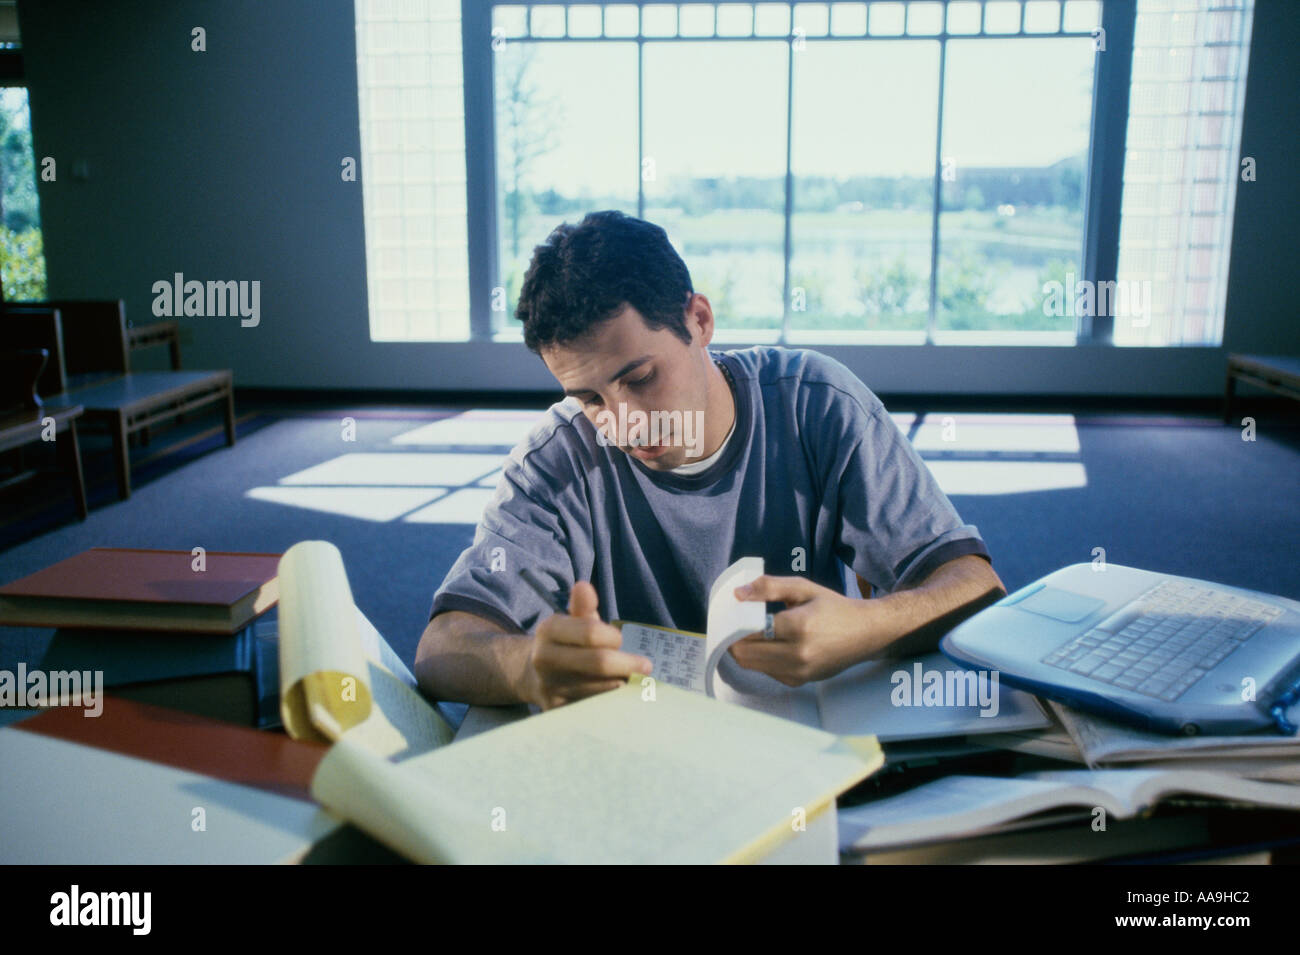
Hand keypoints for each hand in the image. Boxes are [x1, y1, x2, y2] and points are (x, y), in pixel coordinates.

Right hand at [521, 581, 652, 710]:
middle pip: (598, 662)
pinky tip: (617, 696)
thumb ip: (583, 607)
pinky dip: (611, 701)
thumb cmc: (565, 644)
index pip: (591, 631)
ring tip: (628, 678)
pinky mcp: (557, 711)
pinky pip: (595, 707)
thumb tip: (583, 586)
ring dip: (621, 683)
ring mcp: (549, 687)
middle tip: (646, 666)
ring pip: (600, 687)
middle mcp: (544, 659)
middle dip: (628, 663)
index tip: (620, 639)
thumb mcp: (572, 622)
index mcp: (548, 630)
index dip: (613, 637)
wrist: (533, 676)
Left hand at [729, 575, 883, 685]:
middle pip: (745, 654)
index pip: (749, 632)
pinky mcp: (799, 681)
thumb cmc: (835, 607)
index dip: (732, 624)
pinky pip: (767, 671)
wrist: (867, 633)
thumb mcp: (804, 588)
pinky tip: (767, 644)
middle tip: (732, 625)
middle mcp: (798, 654)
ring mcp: (799, 672)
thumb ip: (769, 587)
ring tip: (746, 633)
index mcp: (799, 626)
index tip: (728, 615)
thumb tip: (738, 594)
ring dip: (744, 650)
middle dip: (732, 640)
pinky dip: (760, 658)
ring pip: (752, 666)